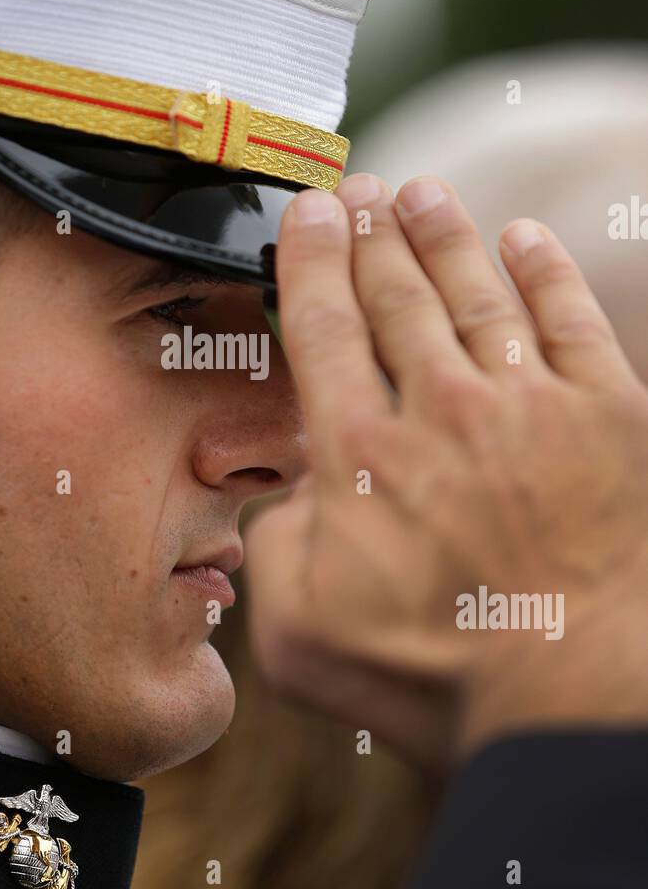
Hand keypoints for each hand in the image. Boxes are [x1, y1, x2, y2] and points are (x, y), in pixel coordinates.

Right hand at [245, 174, 647, 772]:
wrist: (574, 699)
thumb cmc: (432, 680)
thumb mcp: (299, 634)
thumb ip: (276, 552)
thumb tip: (293, 504)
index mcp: (360, 453)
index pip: (325, 327)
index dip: (313, 259)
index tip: (309, 213)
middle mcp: (441, 409)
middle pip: (398, 296)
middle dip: (373, 236)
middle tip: (362, 190)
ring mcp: (531, 406)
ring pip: (477, 294)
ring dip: (446, 236)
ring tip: (424, 194)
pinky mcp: (612, 418)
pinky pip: (572, 322)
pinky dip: (546, 274)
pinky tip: (525, 239)